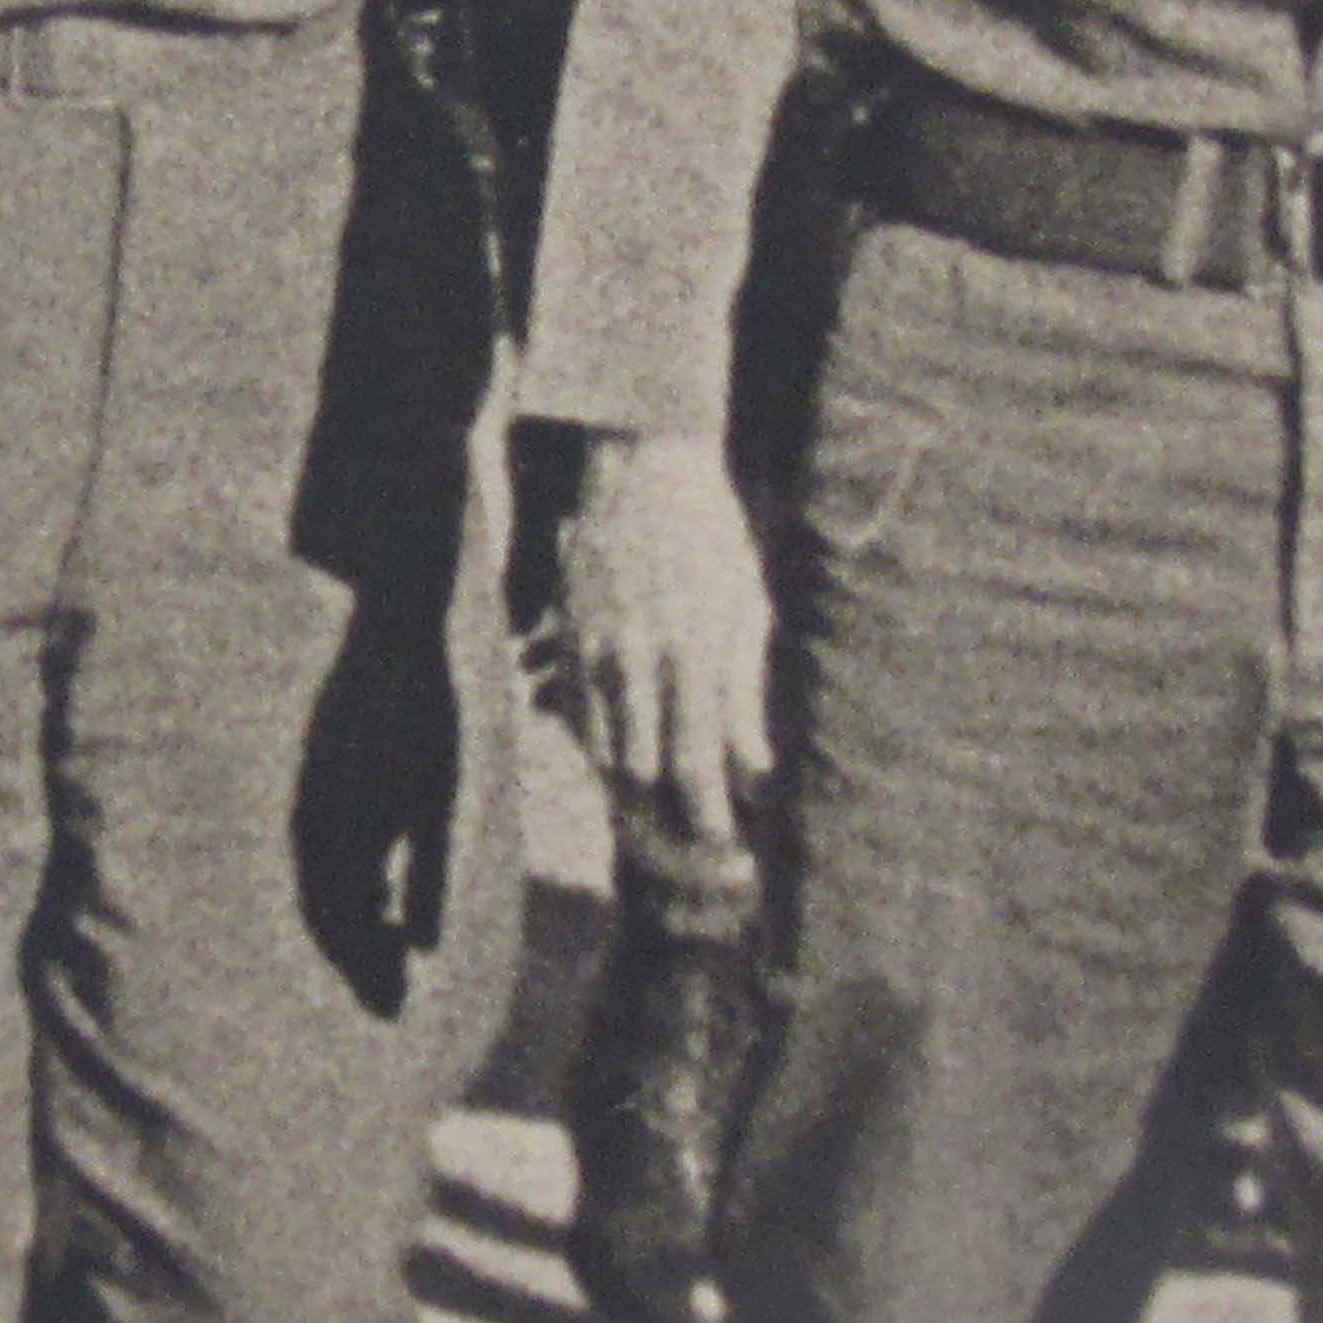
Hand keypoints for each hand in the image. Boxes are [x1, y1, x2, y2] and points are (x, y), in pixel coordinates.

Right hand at [545, 427, 772, 856]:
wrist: (644, 469)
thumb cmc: (712, 540)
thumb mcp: (746, 612)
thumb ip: (745, 698)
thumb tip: (755, 773)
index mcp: (691, 654)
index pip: (695, 764)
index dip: (708, 820)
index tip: (727, 853)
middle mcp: (636, 661)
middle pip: (641, 773)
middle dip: (667, 820)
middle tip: (696, 846)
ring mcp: (593, 652)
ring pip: (602, 752)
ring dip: (634, 789)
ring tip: (664, 808)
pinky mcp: (567, 641)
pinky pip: (577, 718)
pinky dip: (603, 746)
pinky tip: (629, 750)